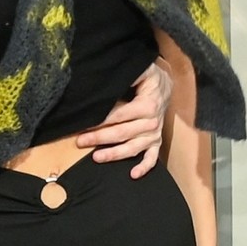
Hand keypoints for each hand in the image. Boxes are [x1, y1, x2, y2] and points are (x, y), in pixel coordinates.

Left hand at [76, 58, 171, 177]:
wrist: (166, 87)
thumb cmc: (149, 79)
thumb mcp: (142, 71)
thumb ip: (130, 74)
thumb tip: (112, 77)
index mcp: (147, 106)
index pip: (119, 116)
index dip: (101, 121)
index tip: (84, 124)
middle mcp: (151, 123)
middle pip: (122, 134)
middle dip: (100, 138)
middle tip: (80, 141)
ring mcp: (154, 135)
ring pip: (133, 148)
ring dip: (115, 154)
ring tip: (97, 158)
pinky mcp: (156, 142)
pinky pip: (152, 158)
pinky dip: (144, 167)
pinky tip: (133, 174)